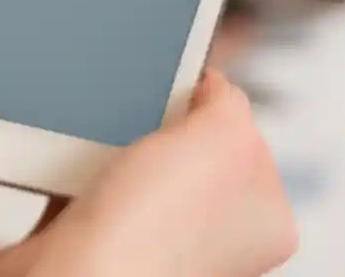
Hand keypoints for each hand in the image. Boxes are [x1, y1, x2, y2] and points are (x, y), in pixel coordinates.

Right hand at [0, 71, 295, 276]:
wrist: (78, 275)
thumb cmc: (157, 234)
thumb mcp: (227, 133)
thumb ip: (229, 99)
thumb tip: (210, 87)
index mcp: (267, 217)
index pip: (245, 134)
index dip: (212, 103)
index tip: (186, 89)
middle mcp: (215, 235)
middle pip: (188, 145)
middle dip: (162, 124)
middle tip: (146, 122)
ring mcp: (158, 238)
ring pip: (136, 162)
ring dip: (114, 143)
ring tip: (107, 149)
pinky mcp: (100, 236)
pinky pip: (88, 181)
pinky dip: (78, 168)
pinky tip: (79, 173)